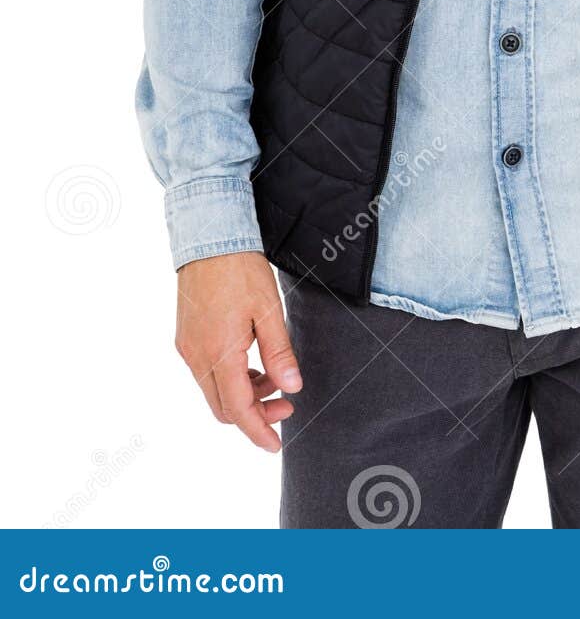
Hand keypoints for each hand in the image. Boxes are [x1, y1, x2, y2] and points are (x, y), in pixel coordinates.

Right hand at [175, 251, 301, 452]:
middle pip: (223, 407)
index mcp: (219, 353)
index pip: (237, 410)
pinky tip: (251, 361)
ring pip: (214, 391)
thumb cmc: (241, 269)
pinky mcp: (185, 338)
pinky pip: (207, 373)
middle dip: (254, 414)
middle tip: (286, 403)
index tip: (276, 445)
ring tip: (273, 375)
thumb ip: (279, 352)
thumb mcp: (269, 309)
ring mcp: (187, 348)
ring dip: (243, 394)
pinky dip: (230, 378)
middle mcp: (197, 356)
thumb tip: (292, 388)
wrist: (208, 236)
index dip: (258, 431)